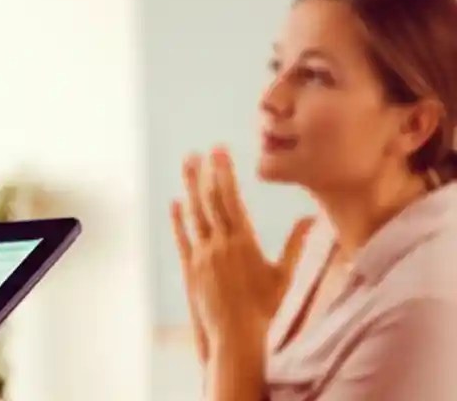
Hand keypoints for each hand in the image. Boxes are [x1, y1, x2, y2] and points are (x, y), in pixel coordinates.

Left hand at [171, 148, 313, 350]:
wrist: (237, 336)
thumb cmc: (265, 308)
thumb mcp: (283, 275)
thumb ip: (296, 245)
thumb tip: (311, 219)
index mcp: (244, 242)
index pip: (231, 198)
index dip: (225, 172)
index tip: (222, 151)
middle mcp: (220, 244)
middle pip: (210, 200)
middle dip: (208, 172)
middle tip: (204, 150)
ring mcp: (202, 255)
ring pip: (194, 214)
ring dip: (190, 187)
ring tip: (189, 163)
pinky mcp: (189, 268)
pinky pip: (182, 237)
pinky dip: (178, 219)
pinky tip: (175, 202)